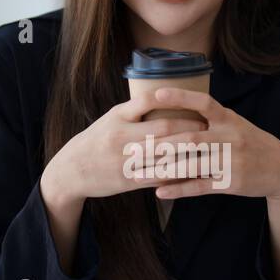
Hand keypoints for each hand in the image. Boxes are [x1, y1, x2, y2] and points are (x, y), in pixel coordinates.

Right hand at [43, 96, 208, 202]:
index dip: (173, 100)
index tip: (193, 102)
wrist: (71, 169)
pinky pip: (157, 176)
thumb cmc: (96, 141)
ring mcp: (124, 159)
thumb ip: (135, 112)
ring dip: (187, 152)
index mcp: (117, 116)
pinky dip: (175, 173)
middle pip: (162, 130)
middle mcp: (120, 136)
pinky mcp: (127, 179)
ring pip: (163, 154)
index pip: (148, 101)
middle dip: (188, 128)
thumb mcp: (110, 120)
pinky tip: (192, 170)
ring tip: (207, 149)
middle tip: (208, 127)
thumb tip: (166, 100)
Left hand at [145, 87, 279, 205]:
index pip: (203, 102)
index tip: (155, 94)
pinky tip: (159, 192)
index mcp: (229, 119)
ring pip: (190, 164)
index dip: (180, 97)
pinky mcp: (230, 183)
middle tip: (132, 148)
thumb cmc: (251, 144)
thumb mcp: (236, 125)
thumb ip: (210, 119)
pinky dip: (178, 189)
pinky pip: (199, 186)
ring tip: (137, 173)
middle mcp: (229, 137)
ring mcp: (230, 161)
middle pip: (189, 138)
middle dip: (159, 144)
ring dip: (161, 170)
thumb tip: (175, 111)